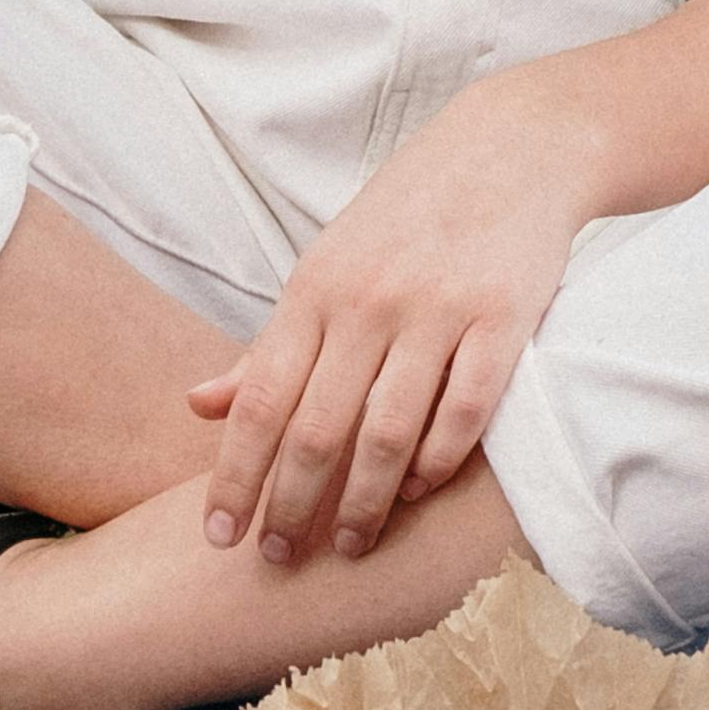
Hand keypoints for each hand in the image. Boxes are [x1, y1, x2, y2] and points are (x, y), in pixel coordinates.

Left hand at [191, 77, 595, 567]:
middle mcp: (368, 302)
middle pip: (315, 429)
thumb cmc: (407, 218)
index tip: (219, 535)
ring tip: (349, 545)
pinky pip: (465, 412)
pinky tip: (418, 491)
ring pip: (388, 434)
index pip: (258, 401)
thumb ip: (270, 345)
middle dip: (290, 506)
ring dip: (364, 503)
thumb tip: (198, 407)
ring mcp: (438, 311)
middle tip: (278, 560)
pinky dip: (438, 461)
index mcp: (315, 289)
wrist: (510, 148)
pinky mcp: (503, 319)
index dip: (235, 476)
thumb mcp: (326, 267)